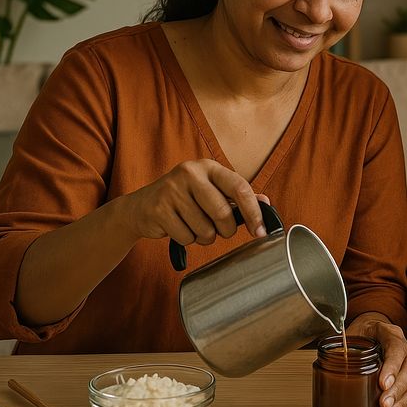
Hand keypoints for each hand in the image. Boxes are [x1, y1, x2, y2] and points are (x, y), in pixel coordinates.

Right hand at [120, 159, 269, 245]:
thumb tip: (265, 203)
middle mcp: (190, 173)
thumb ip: (238, 196)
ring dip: (205, 237)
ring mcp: (172, 190)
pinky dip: (187, 240)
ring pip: (205, 230)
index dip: (254, 212)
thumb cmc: (185, 199)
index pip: (240, 187)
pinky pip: (186, 237)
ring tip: (194, 225)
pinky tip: (179, 227)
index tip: (261, 231)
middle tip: (220, 230)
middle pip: (223, 213)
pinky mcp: (158, 209)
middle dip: (226, 230)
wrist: (141, 207)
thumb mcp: (212, 191)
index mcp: (209, 167)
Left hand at [347, 314, 406, 406]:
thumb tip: (329, 359)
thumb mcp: (351, 334)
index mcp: (390, 334)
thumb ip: (343, 345)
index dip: (392, 367)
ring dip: (404, 402)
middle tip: (384, 405)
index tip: (383, 383)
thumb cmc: (362, 334)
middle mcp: (405, 348)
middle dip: (397, 390)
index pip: (396, 348)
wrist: (372, 331)